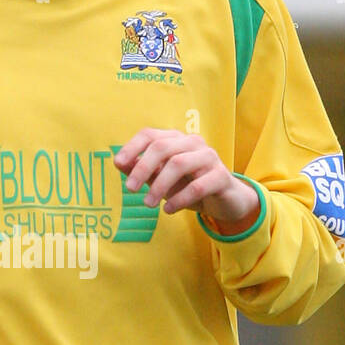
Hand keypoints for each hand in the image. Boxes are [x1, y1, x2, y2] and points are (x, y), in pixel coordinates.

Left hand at [113, 128, 260, 232]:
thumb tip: (119, 162)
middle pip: (162, 147)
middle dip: (142, 168)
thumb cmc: (189, 186)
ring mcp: (209, 158)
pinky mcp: (221, 177)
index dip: (132, 147)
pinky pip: (197, 186)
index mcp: (176, 140)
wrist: (226, 201)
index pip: (150, 135)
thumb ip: (143, 170)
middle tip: (130, 189)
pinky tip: (168, 210)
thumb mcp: (162, 180)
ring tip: (148, 204)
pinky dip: (179, 199)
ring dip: (159, 185)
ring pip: (178, 164)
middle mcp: (193, 143)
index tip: (118, 164)